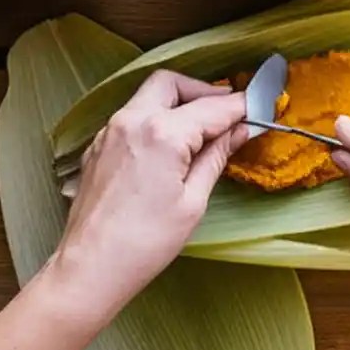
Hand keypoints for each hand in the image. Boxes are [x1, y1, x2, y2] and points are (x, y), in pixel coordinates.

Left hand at [55, 70, 248, 315]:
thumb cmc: (145, 242)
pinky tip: (169, 144)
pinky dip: (154, 118)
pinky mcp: (97, 145)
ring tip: (200, 130)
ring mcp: (109, 130)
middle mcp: (132, 120)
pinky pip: (131, 117)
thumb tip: (239, 132)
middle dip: (202, 91)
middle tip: (226, 113)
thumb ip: (215, 158)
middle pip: (172, 84)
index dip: (238, 107)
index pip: (211, 108)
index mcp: (162, 132)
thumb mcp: (192, 202)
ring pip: (148, 96)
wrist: (91, 266)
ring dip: (176, 103)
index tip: (258, 108)